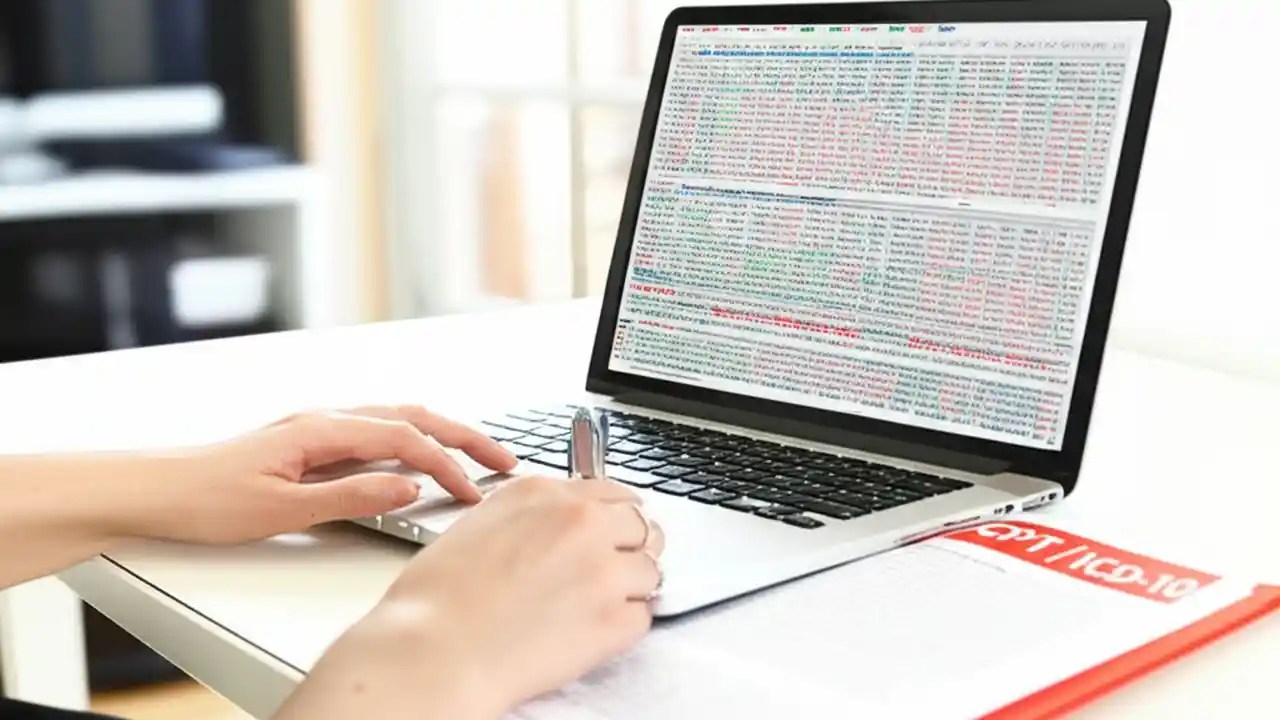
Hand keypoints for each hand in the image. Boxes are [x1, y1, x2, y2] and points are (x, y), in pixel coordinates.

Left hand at [128, 405, 517, 544]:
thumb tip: (406, 486)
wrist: (157, 488)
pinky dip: (414, 436)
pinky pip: (378, 429)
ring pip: (398, 418)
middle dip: (464, 436)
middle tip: (503, 460)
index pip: (406, 440)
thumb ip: (349, 496)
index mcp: (323, 429)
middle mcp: (326, 419)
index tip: (475, 491)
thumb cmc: (207, 498)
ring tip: (476, 453)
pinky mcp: (313, 441)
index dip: (448, 464)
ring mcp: (320, 427)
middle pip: (414, 416)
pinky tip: (420, 453)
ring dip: (442, 432)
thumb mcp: (281, 508)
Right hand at [274, 475, 665, 719]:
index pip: (611, 492)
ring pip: (650, 570)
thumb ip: (532, 517)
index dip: (612, 518)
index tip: (611, 532)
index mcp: (544, 493)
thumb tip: (561, 528)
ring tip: (591, 608)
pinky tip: (588, 633)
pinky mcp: (614, 620)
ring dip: (629, 588)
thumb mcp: (480, 524)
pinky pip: (643, 616)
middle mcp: (581, 521)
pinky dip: (623, 626)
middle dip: (629, 548)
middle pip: (641, 525)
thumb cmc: (436, 598)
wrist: (433, 650)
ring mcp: (603, 570)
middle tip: (610, 572)